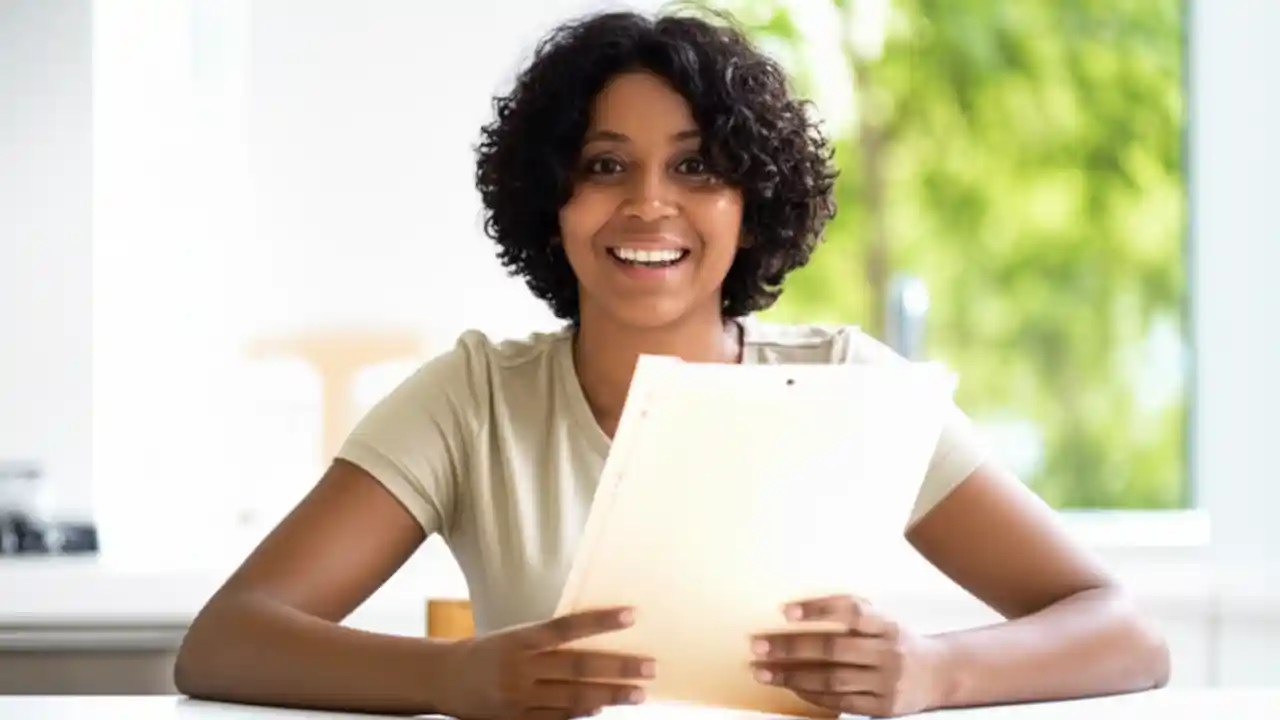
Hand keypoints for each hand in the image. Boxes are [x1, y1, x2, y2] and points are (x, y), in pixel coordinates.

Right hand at [443, 606, 654, 719]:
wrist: (445, 678)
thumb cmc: (488, 650)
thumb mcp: (515, 635)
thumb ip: (550, 640)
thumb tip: (595, 644)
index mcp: (521, 638)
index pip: (567, 627)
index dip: (600, 622)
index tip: (632, 615)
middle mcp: (521, 667)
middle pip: (578, 667)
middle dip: (618, 669)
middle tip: (650, 668)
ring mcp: (519, 697)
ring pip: (573, 697)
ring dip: (610, 696)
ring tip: (638, 693)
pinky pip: (557, 718)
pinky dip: (582, 713)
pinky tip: (602, 708)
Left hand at [751, 595, 949, 717]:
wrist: (939, 674)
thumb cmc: (897, 640)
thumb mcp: (884, 620)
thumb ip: (853, 613)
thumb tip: (798, 610)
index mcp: (887, 625)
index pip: (852, 611)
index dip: (818, 609)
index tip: (784, 610)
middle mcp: (888, 652)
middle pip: (833, 648)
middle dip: (791, 647)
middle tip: (758, 646)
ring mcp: (886, 682)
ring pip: (833, 679)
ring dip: (793, 676)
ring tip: (763, 672)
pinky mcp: (882, 707)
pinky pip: (840, 701)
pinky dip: (812, 694)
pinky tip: (791, 687)